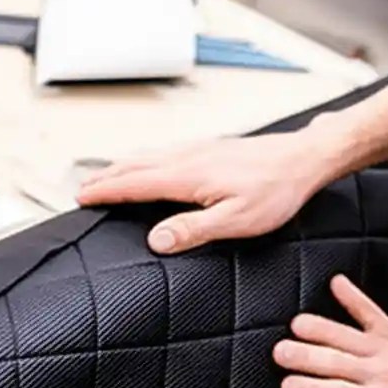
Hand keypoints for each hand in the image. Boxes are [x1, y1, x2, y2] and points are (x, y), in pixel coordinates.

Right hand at [76, 130, 338, 254]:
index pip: (133, 184)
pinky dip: (144, 159)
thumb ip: (193, 229)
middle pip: (134, 166)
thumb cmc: (277, 190)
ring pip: (148, 156)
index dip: (105, 191)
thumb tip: (155, 240)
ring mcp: (199, 149)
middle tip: (83, 188)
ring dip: (122, 166)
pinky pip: (165, 151)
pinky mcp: (211, 147)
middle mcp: (188, 157)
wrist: (305, 158)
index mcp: (188, 176)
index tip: (82, 197)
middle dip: (105, 177)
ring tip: (105, 175)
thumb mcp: (236, 220)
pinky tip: (151, 162)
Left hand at [273, 274, 387, 387]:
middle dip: (309, 357)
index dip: (320, 329)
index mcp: (379, 349)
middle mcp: (378, 374)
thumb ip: (362, 309)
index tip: (297, 325)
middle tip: (282, 353)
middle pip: (339, 362)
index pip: (344, 334)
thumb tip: (336, 281)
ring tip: (289, 387)